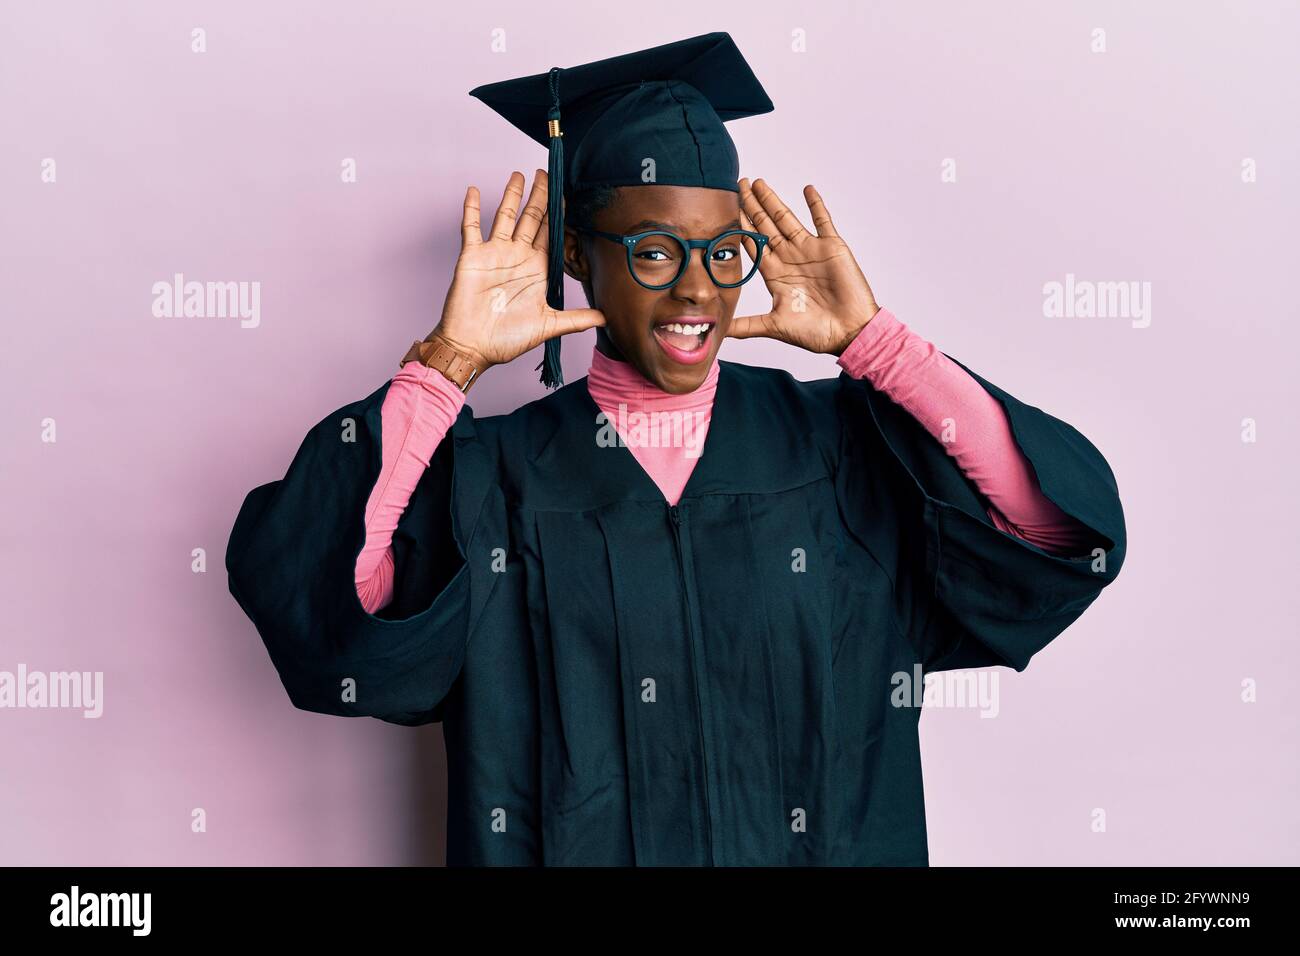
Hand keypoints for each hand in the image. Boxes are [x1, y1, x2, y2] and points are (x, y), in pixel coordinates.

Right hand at [430, 170, 604, 370]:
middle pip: (531, 218)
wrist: (473, 347)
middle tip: (546, 173)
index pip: (551, 234)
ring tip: (519, 174)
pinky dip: (472, 209)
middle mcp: (517, 256)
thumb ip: (577, 319)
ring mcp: (494, 254)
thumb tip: (607, 319)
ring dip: (512, 195)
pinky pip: (471, 226)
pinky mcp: (472, 256)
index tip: (566, 194)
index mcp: (536, 269)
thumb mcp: (548, 326)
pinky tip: (475, 190)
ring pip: (506, 216)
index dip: (558, 215)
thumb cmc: (507, 339)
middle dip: (539, 196)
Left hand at [728, 178, 879, 355]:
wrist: (848, 333)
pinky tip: (807, 189)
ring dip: (773, 200)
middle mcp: (790, 259)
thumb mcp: (774, 327)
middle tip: (739, 184)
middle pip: (766, 226)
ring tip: (759, 183)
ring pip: (787, 219)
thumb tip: (720, 333)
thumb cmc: (815, 333)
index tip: (728, 208)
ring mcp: (810, 251)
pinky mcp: (832, 247)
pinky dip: (816, 205)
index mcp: (775, 275)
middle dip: (752, 206)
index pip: (753, 244)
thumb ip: (747, 325)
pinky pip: (823, 220)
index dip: (741, 226)